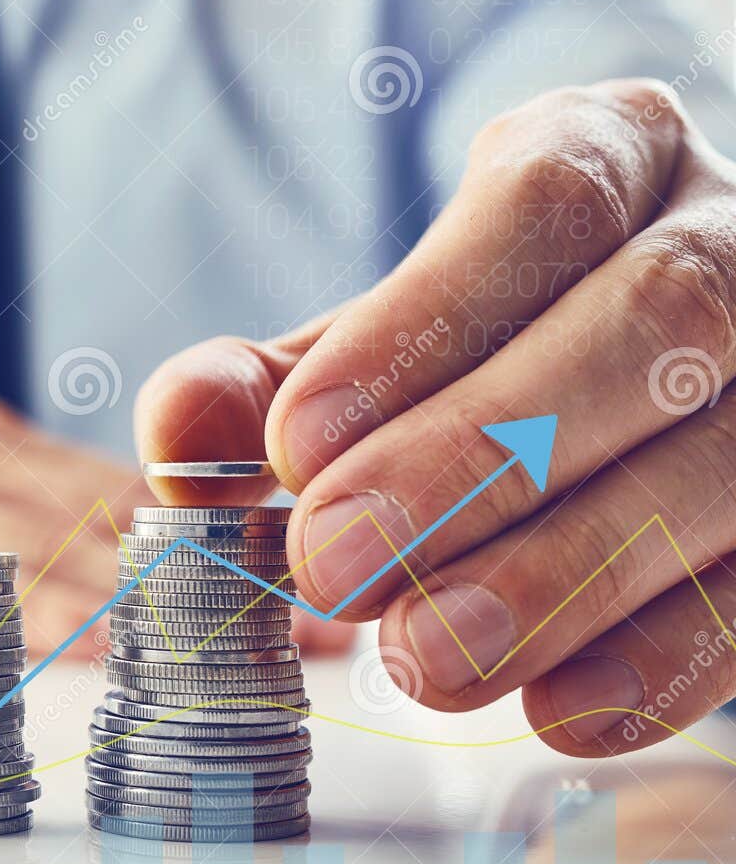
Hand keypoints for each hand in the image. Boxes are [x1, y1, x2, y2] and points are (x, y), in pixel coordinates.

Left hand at [149, 79, 735, 754]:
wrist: (638, 386)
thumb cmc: (488, 349)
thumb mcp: (375, 341)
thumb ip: (273, 382)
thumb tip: (183, 423)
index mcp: (612, 155)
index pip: (540, 204)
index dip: (419, 326)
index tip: (299, 444)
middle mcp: (732, 240)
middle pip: (650, 323)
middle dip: (479, 457)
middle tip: (335, 569)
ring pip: (723, 463)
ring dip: (563, 576)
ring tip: (426, 661)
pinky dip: (666, 659)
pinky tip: (559, 709)